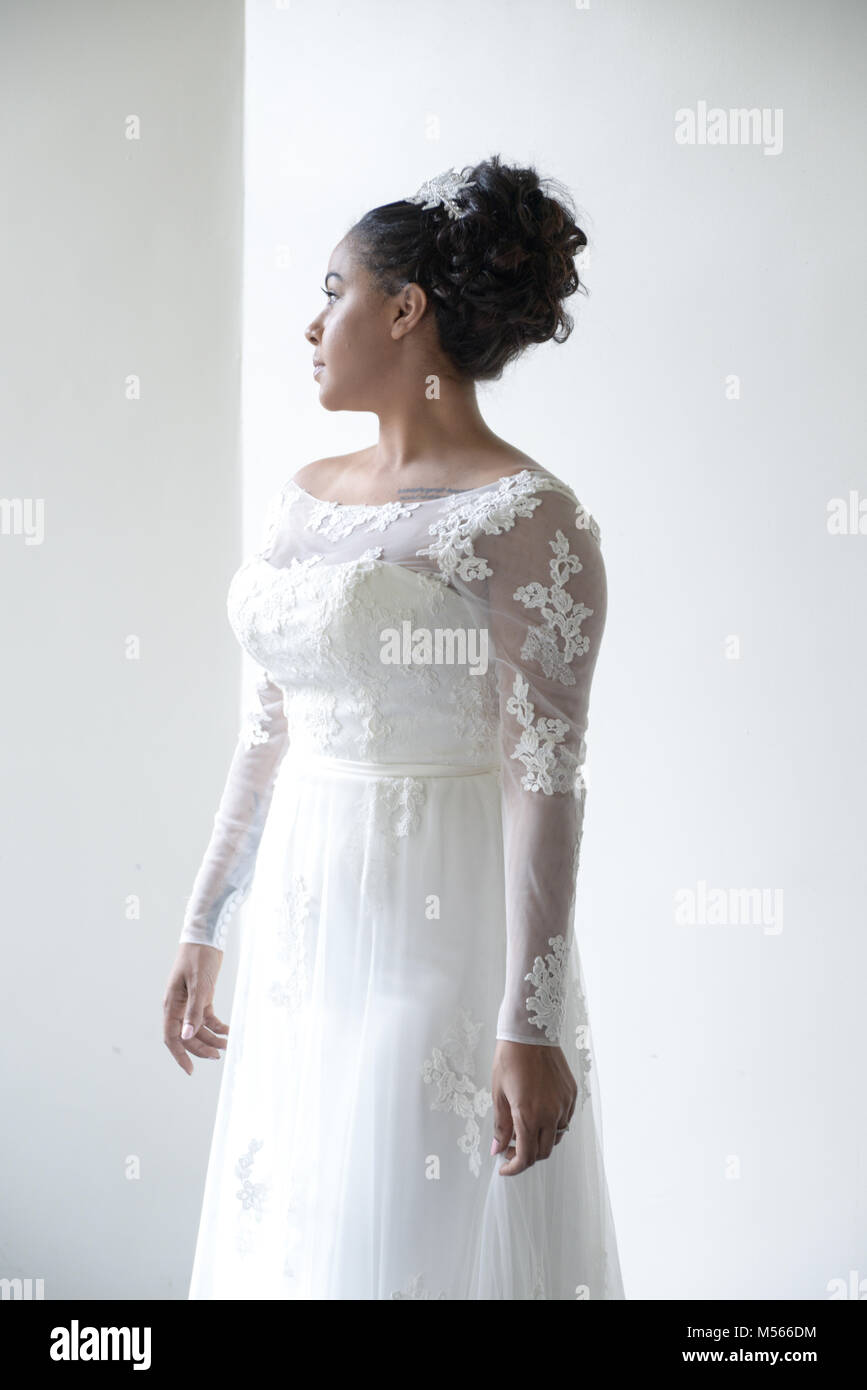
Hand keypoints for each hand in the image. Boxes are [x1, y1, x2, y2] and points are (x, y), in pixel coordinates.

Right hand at [163, 943, 228, 1074]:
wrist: (206, 937)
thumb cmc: (199, 957)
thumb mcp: (199, 985)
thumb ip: (193, 1011)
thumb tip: (187, 1037)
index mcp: (171, 1004)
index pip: (171, 1037)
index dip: (180, 1055)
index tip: (190, 1070)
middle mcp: (178, 1006)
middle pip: (186, 1036)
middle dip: (201, 1048)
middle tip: (219, 1056)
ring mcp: (190, 1002)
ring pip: (198, 1028)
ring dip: (211, 1038)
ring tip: (227, 1045)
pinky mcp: (202, 997)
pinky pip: (207, 1017)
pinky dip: (217, 1026)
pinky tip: (228, 1031)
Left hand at [491, 1040, 576, 1176]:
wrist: (530, 1033)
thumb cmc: (510, 1059)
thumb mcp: (498, 1094)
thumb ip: (500, 1126)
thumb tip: (497, 1149)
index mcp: (528, 1116)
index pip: (525, 1157)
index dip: (514, 1168)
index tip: (504, 1168)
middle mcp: (550, 1114)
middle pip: (542, 1152)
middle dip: (526, 1156)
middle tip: (510, 1148)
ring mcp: (564, 1104)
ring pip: (556, 1137)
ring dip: (540, 1141)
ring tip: (524, 1129)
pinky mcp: (572, 1094)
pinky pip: (564, 1119)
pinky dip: (552, 1125)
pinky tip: (539, 1115)